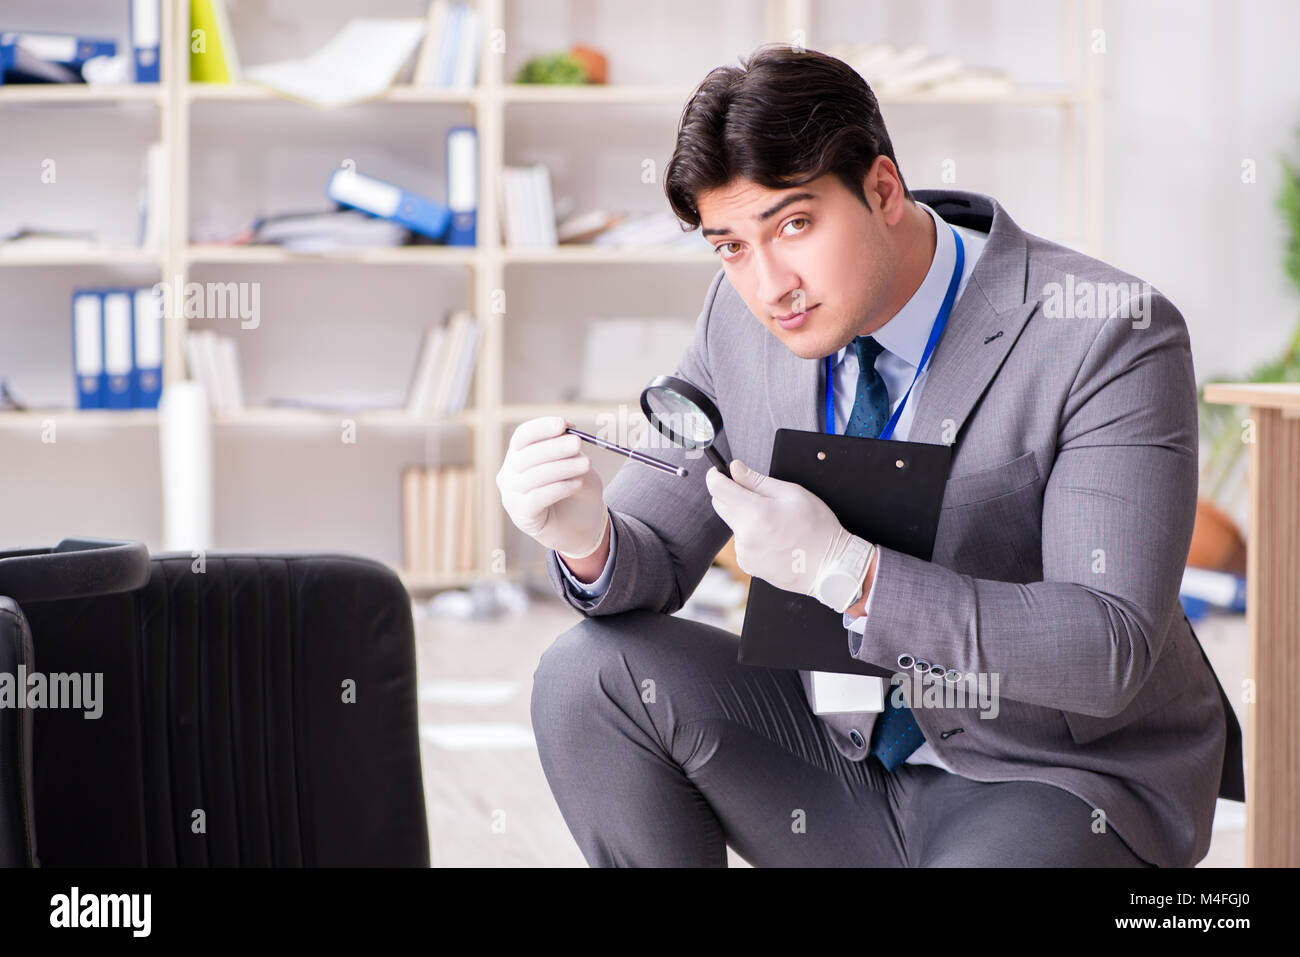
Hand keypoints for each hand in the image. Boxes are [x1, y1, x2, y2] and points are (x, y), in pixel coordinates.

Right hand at [497, 416, 608, 558]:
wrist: (581, 525)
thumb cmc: (575, 488)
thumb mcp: (575, 462)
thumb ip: (568, 448)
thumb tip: (567, 430)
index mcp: (519, 454)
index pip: (522, 436)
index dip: (541, 428)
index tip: (563, 424)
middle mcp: (509, 474)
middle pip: (525, 455)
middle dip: (554, 447)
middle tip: (578, 443)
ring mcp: (511, 496)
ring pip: (532, 477)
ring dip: (562, 468)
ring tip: (585, 464)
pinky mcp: (521, 515)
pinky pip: (536, 498)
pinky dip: (559, 488)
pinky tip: (577, 484)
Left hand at [705, 459, 870, 610]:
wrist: (830, 566)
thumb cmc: (818, 529)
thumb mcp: (792, 494)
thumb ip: (757, 480)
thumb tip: (735, 468)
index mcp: (756, 513)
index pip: (718, 489)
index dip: (716, 476)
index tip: (719, 472)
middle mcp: (745, 535)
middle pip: (721, 506)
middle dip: (733, 495)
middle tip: (759, 497)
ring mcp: (745, 553)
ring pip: (733, 524)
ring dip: (745, 517)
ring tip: (774, 522)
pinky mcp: (748, 564)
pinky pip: (741, 542)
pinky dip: (751, 536)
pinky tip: (773, 538)